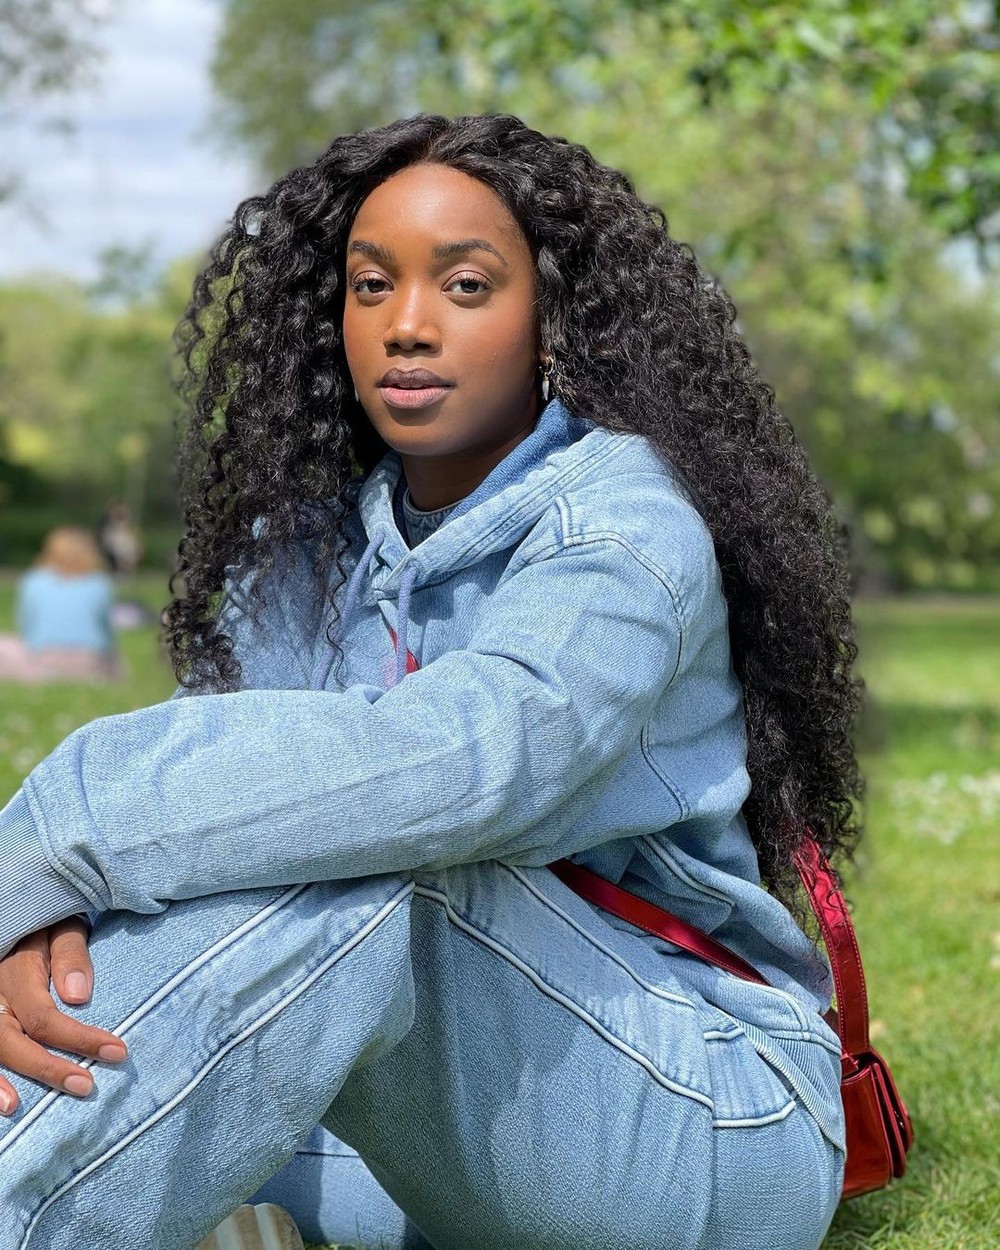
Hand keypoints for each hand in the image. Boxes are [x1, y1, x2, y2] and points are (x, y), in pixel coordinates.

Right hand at [0, 919, 127, 1116]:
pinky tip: (1, 1100)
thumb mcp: (63, 925)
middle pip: (10, 1039)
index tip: (117, 1051)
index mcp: (15, 970)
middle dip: (46, 1068)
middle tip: (86, 1085)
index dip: (79, 1038)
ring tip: (16, 1108)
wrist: (20, 914)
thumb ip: (71, 955)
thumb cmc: (48, 924)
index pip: (43, 1015)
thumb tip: (79, 996)